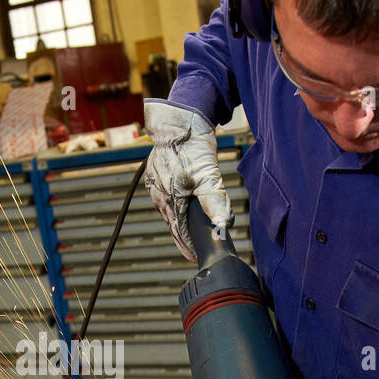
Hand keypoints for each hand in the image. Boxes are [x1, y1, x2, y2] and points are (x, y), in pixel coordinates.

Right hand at [143, 99, 232, 261]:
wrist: (179, 122)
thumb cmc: (193, 146)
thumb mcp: (208, 175)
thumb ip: (215, 202)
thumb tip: (222, 225)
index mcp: (170, 198)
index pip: (179, 230)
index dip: (187, 245)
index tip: (194, 256)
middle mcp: (159, 195)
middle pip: (172, 223)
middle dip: (182, 238)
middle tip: (191, 251)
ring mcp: (156, 185)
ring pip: (168, 211)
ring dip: (178, 223)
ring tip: (186, 235)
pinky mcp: (156, 175)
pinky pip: (164, 198)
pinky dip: (173, 207)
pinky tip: (179, 209)